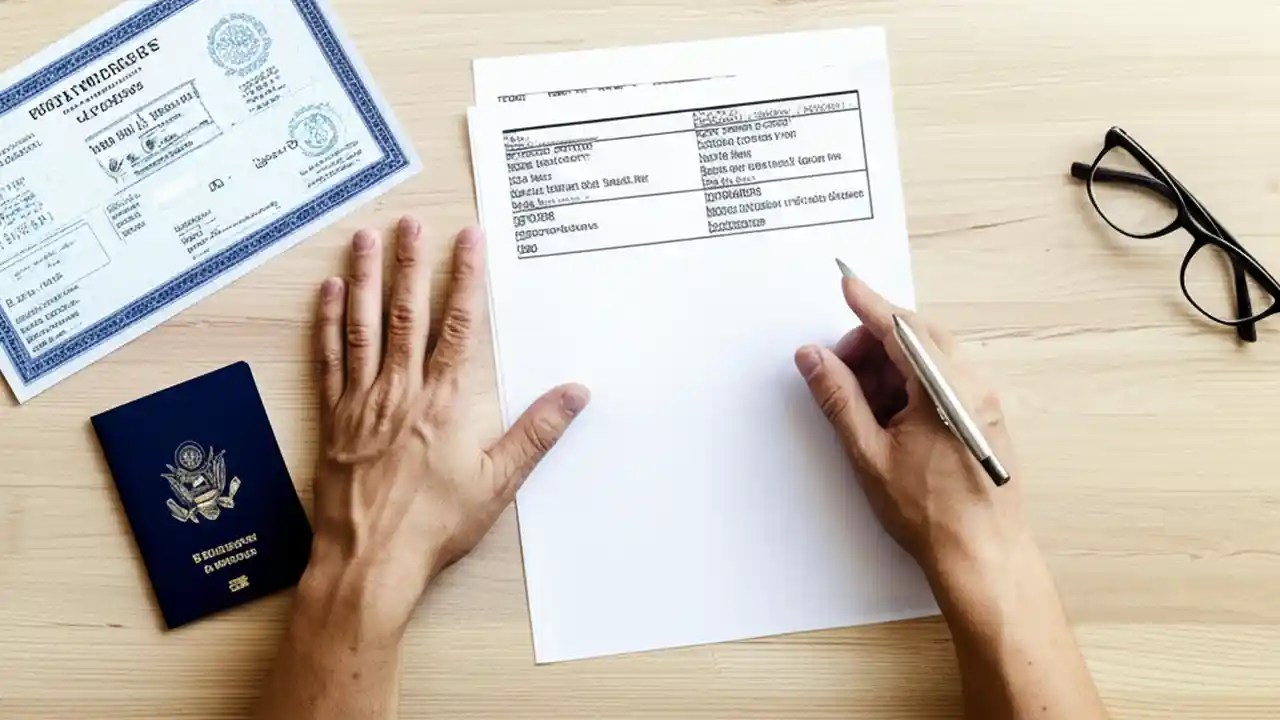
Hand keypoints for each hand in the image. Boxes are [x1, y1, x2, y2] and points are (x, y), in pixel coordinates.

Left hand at [302, 217, 589, 638]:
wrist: (370, 560)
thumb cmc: (434, 525)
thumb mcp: (499, 481)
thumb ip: (536, 431)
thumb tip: (576, 393)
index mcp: (444, 402)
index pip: (458, 326)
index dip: (464, 278)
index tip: (466, 240)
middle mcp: (401, 390)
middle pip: (406, 313)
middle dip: (410, 263)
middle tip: (410, 223)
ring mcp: (362, 401)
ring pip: (363, 325)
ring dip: (365, 278)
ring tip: (366, 238)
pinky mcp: (333, 418)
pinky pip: (329, 358)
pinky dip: (327, 322)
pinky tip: (329, 292)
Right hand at [793, 273, 1027, 581]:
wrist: (983, 557)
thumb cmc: (931, 516)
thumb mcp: (869, 454)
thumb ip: (839, 398)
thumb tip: (814, 358)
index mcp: (946, 390)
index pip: (901, 329)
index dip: (868, 305)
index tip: (846, 284)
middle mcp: (974, 386)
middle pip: (918, 337)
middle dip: (874, 343)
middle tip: (838, 367)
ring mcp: (986, 401)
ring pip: (931, 358)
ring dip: (892, 367)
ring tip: (862, 404)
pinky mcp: (986, 417)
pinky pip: (946, 380)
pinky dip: (912, 384)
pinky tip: (889, 415)